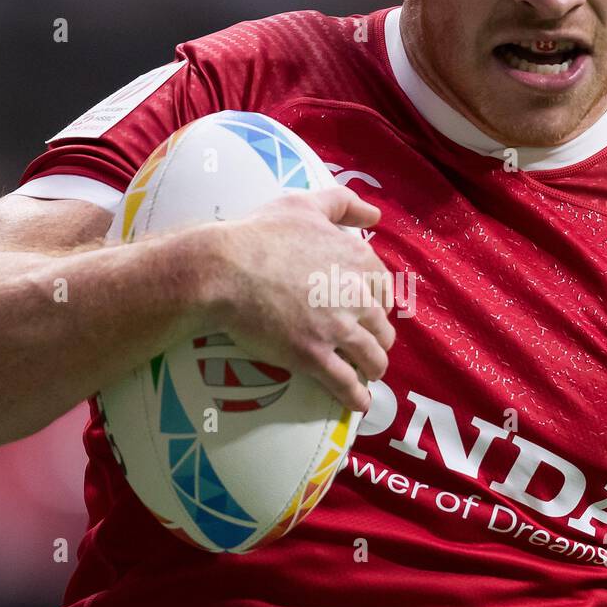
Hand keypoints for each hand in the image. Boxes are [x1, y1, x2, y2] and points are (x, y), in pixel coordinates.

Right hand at [194, 187, 396, 411]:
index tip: (369, 311)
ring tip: (368, 374)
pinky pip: (346, 383)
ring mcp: (336, 328)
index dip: (378, 301)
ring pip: (372, 357)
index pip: (383, 287)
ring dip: (374, 368)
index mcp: (357, 258)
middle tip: (367, 344)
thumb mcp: (304, 204)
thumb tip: (375, 216)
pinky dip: (357, 396)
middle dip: (378, 338)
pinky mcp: (314, 355)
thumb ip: (343, 203)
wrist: (223, 269)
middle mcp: (355, 294)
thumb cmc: (259, 233)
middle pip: (382, 325)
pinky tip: (359, 403)